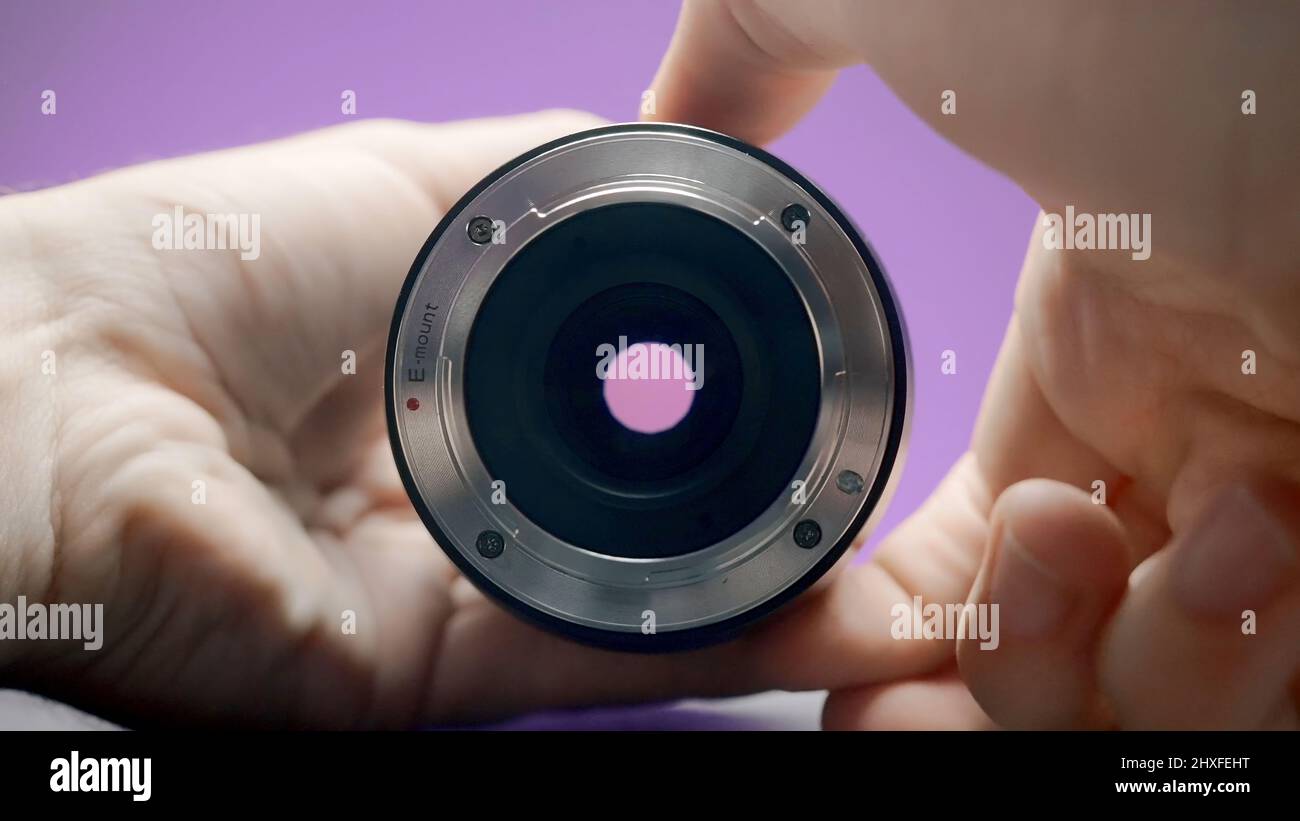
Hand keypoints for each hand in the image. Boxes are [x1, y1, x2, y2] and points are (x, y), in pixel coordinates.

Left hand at [0, 111, 818, 726]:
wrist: (60, 404)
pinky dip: (719, 646)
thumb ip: (552, 190)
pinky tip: (827, 618)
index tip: (826, 388)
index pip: (628, 401)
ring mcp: (453, 588)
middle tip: (880, 502)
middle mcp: (465, 485)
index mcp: (457, 370)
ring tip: (891, 574)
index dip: (731, 398)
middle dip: (770, 516)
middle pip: (645, 514)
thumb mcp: (413, 189)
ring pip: (643, 601)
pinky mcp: (428, 674)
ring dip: (774, 594)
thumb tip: (675, 176)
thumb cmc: (210, 264)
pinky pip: (597, 660)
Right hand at [647, 0, 1299, 728]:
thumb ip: (758, 48)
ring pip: (1159, 694)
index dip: (895, 620)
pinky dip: (1232, 665)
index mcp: (1086, 341)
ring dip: (1095, 665)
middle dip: (985, 685)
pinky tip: (1242, 530)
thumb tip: (676, 99)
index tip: (832, 636)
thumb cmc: (1111, 5)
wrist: (1289, 27)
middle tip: (960, 640)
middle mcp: (1190, 427)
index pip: (976, 551)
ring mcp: (1284, 475)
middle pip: (1062, 656)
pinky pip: (1285, 692)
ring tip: (1106, 537)